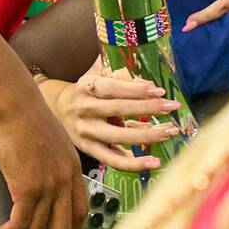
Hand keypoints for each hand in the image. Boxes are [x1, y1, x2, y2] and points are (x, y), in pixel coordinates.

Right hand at [0, 92, 88, 228]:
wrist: (16, 105)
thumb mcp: (51, 145)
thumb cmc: (27, 118)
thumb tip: (29, 195)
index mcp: (73, 170)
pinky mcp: (27, 189)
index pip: (80, 213)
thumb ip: (48, 169)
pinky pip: (18, 226)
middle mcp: (65, 182)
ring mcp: (48, 187)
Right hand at [49, 57, 181, 171]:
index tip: (158, 89)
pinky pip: (113, 160)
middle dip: (148, 108)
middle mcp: (85, 109)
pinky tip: (153, 162)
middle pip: (118, 109)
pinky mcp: (89, 150)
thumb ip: (114, 70)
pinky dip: (134, 164)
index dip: (135, 89)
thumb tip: (140, 64)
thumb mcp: (93, 75)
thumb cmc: (83, 91)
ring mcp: (87, 132)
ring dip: (146, 136)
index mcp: (86, 87)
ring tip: (169, 132)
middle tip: (172, 106)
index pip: (112, 87)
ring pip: (118, 137)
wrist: (56, 111)